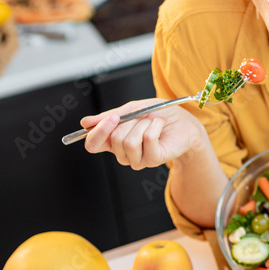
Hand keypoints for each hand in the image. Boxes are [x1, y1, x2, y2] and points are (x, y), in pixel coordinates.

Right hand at [80, 99, 207, 168]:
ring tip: (152, 122)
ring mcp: (137, 159)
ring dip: (143, 124)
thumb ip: (109, 117)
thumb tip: (85, 123)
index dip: (98, 132)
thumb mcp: (131, 109)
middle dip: (129, 121)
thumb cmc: (158, 115)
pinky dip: (155, 126)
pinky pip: (147, 140)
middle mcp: (122, 153)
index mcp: (113, 140)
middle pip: (113, 139)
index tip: (110, 118)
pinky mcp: (152, 160)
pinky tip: (160, 126)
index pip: (92, 144)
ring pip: (129, 141)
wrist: (183, 122)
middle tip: (141, 117)